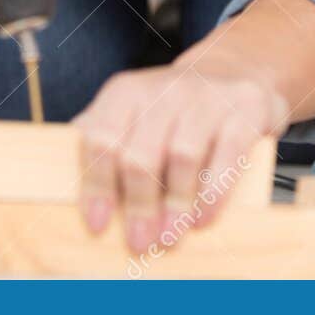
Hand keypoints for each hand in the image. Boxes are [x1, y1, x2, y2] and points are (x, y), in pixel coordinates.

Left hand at [73, 47, 290, 254]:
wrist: (237, 72)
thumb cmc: (177, 109)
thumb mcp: (136, 114)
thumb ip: (105, 142)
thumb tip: (69, 191)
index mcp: (126, 93)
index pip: (100, 138)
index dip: (96, 186)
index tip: (98, 224)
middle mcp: (165, 89)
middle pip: (140, 153)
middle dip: (138, 205)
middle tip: (140, 242)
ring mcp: (207, 97)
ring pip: (183, 156)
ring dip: (175, 205)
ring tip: (171, 237)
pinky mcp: (244, 109)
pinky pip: (228, 155)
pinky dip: (213, 193)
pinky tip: (203, 217)